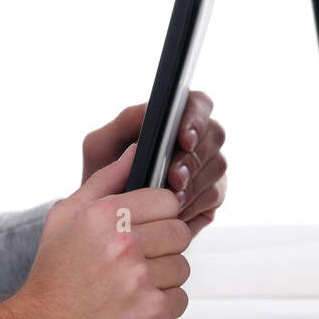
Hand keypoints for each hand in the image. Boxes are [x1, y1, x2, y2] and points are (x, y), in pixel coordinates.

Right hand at [0, 143, 192, 318]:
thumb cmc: (52, 277)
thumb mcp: (66, 217)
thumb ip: (106, 179)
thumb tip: (137, 150)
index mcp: (104, 215)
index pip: (166, 199)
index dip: (158, 215)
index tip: (146, 228)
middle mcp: (123, 245)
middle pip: (180, 233)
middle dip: (163, 247)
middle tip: (136, 261)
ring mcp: (139, 280)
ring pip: (181, 268)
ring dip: (162, 278)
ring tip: (130, 286)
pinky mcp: (151, 313)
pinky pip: (180, 299)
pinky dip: (161, 306)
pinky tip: (133, 307)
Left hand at [81, 90, 226, 236]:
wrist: (106, 215)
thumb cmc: (103, 173)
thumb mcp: (101, 144)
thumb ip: (125, 122)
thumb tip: (152, 113)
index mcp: (174, 118)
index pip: (199, 104)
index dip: (196, 118)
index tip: (184, 139)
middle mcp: (197, 138)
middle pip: (215, 135)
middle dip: (193, 158)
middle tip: (174, 178)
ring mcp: (207, 166)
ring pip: (217, 167)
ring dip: (194, 184)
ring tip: (171, 200)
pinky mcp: (210, 196)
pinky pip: (215, 196)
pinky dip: (195, 204)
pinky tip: (176, 213)